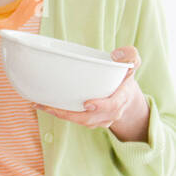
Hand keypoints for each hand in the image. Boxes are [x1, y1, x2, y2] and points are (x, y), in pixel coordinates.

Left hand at [32, 48, 148, 140]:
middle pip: (91, 119)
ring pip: (81, 122)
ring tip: (43, 105)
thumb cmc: (125, 78)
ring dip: (61, 115)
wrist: (126, 97)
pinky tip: (44, 105)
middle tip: (53, 107)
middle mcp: (111, 114)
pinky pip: (75, 121)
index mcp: (121, 99)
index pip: (113, 106)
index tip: (88, 103)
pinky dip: (60, 114)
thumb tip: (117, 53)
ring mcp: (100, 120)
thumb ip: (130, 55)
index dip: (101, 106)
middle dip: (72, 115)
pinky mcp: (89, 121)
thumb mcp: (132, 64)